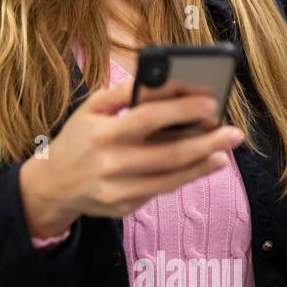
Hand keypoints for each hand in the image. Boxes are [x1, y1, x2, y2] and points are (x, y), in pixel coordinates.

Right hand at [19, 82, 242, 238]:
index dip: (183, 109)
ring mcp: (118, 190)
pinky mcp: (124, 207)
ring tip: (224, 152)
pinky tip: (202, 166)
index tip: (210, 102)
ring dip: (202, 164)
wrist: (53, 186)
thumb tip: (159, 79)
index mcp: (102, 133)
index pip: (149, 118)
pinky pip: (160, 190)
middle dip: (207, 142)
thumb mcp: (89, 109)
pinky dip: (184, 178)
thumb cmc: (77, 140)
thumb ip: (122, 93)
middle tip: (233, 133)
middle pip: (169, 153)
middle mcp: (111, 164)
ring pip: (171, 178)